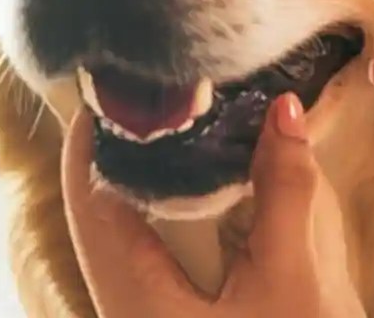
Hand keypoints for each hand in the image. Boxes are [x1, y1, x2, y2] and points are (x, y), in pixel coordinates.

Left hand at [61, 93, 364, 317]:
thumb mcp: (287, 279)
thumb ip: (283, 191)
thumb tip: (284, 110)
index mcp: (128, 290)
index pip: (86, 189)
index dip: (94, 129)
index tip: (120, 79)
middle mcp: (122, 299)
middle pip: (102, 202)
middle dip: (130, 144)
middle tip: (167, 89)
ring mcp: (144, 309)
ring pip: (130, 226)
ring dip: (158, 176)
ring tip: (192, 122)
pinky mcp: (169, 316)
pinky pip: (158, 250)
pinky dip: (181, 209)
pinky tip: (216, 186)